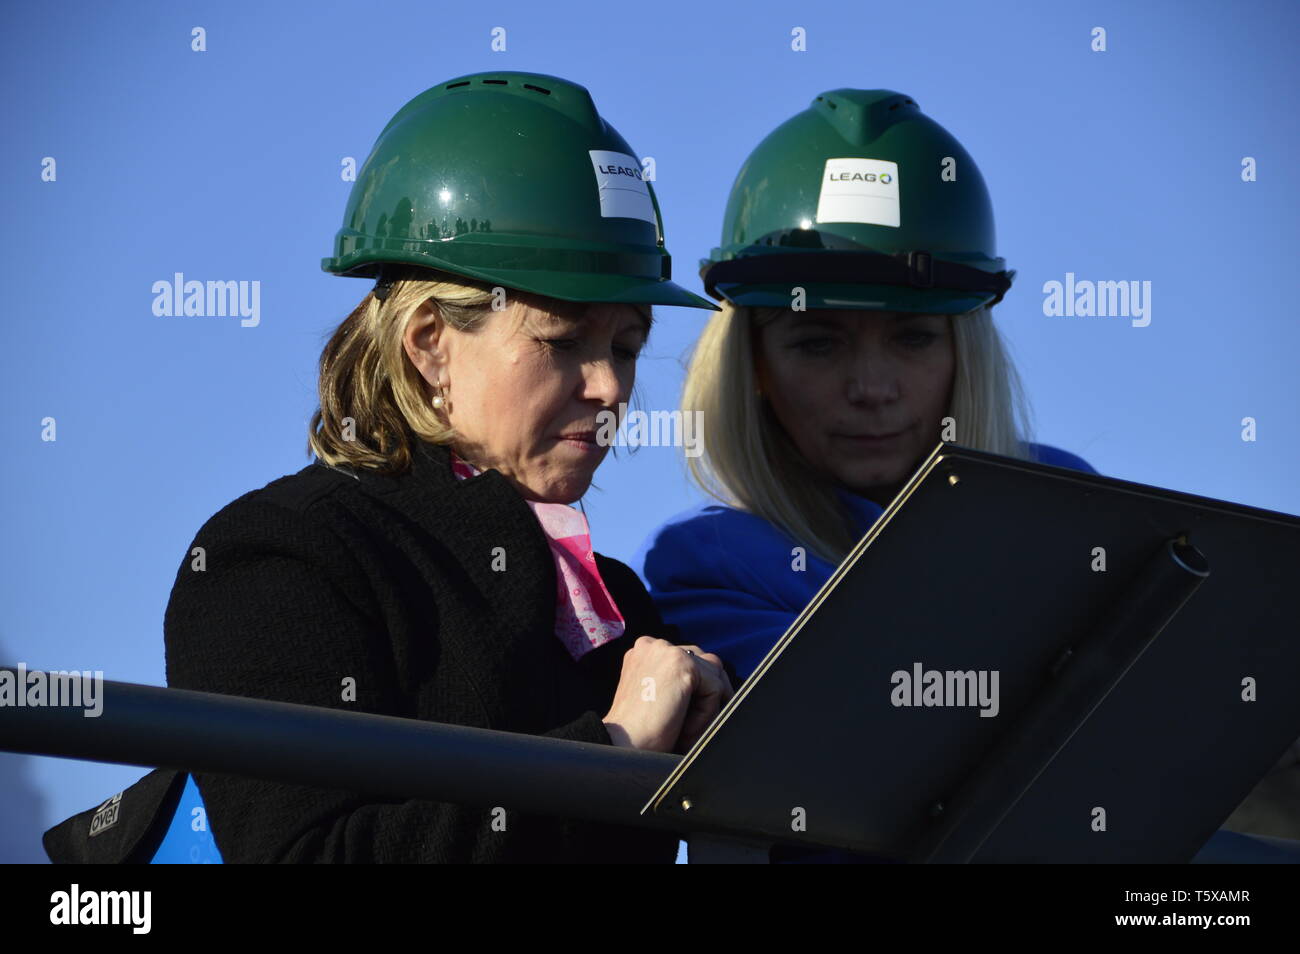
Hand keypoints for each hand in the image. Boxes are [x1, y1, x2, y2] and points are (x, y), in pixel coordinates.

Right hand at [602, 636, 733, 753]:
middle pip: (707, 665)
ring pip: (714, 677)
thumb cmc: (638, 732)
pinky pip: (715, 689)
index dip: (696, 693)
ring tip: (685, 732)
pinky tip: (684, 730)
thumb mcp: (656, 695)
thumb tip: (719, 683)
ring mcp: (668, 651)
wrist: (620, 747)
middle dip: (707, 697)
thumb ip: (676, 680)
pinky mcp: (682, 665)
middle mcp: (655, 644)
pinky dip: (707, 715)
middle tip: (687, 729)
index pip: (691, 661)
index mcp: (645, 650)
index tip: (682, 719)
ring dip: (707, 708)